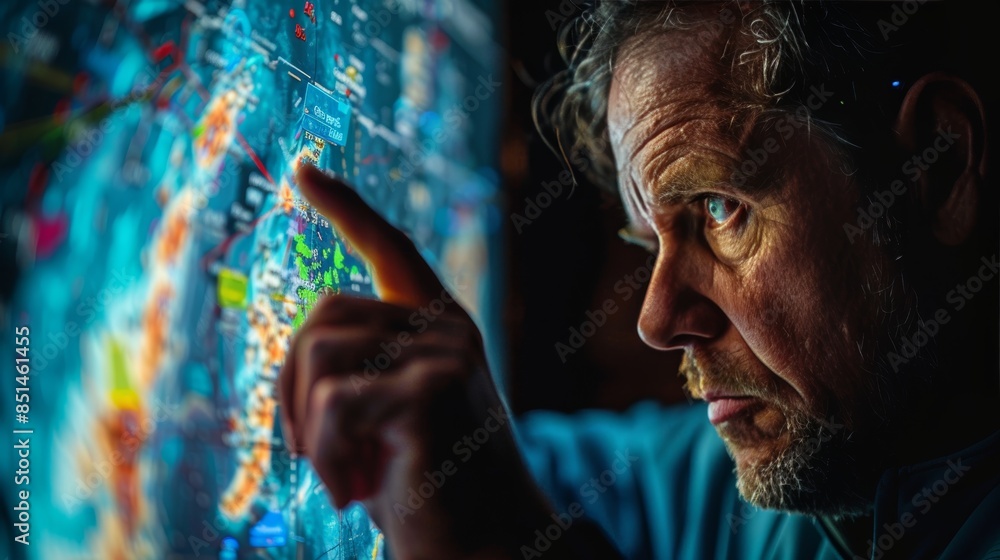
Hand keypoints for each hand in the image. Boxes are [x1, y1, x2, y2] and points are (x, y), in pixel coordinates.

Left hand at [278, 165, 551, 559]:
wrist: (488, 547)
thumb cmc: (429, 488)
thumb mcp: (385, 419)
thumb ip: (358, 371)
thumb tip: (304, 346)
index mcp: (437, 327)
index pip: (390, 248)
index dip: (346, 207)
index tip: (305, 170)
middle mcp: (447, 326)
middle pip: (321, 317)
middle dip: (292, 391)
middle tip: (311, 456)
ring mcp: (446, 351)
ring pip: (318, 356)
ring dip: (308, 431)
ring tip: (339, 480)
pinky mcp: (435, 389)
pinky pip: (332, 403)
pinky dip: (324, 456)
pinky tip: (351, 492)